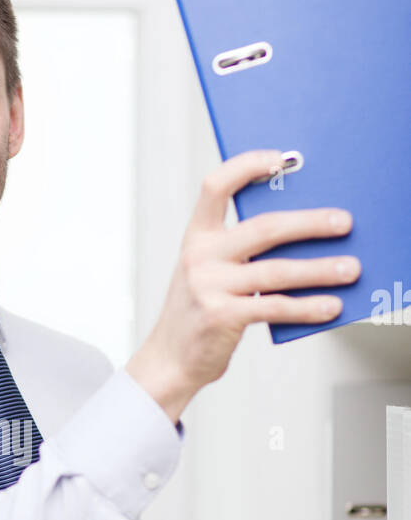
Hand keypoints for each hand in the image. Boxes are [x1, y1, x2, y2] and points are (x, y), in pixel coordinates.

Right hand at [125, 149, 357, 424]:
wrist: (170, 361)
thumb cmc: (201, 313)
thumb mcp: (212, 273)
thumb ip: (244, 253)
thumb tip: (306, 237)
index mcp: (197, 237)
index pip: (217, 186)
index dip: (248, 166)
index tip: (283, 159)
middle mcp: (200, 257)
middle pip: (263, 228)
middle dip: (310, 223)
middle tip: (344, 223)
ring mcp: (209, 287)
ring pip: (276, 271)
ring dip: (319, 270)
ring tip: (350, 269)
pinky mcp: (220, 317)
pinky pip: (273, 307)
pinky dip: (307, 307)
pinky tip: (329, 306)